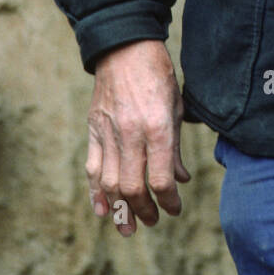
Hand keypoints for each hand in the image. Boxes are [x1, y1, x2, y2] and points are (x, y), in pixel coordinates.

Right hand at [86, 39, 189, 236]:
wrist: (125, 47)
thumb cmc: (158, 74)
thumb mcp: (177, 106)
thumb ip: (176, 146)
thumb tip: (181, 179)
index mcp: (157, 126)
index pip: (161, 178)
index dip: (169, 200)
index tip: (175, 209)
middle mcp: (131, 132)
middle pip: (132, 186)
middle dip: (143, 210)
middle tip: (152, 221)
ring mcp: (108, 132)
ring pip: (110, 182)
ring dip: (119, 209)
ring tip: (127, 227)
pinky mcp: (94, 129)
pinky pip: (92, 168)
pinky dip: (96, 192)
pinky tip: (103, 210)